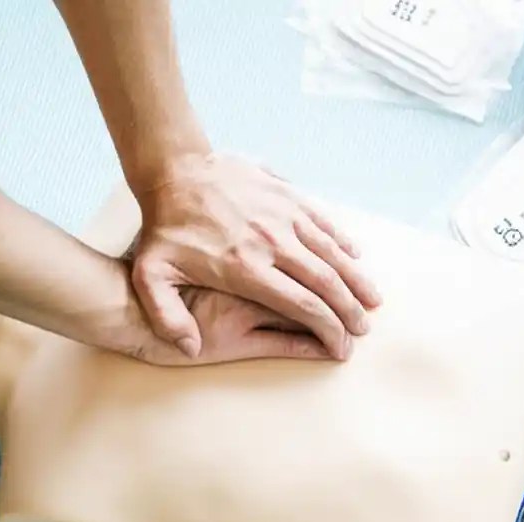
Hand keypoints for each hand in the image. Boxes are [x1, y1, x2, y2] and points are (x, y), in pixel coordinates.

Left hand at [128, 153, 381, 359]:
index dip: (327, 330)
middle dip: (349, 311)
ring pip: (332, 252)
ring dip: (355, 279)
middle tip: (362, 331)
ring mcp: (283, 215)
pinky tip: (355, 257)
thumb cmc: (164, 228)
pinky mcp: (286, 194)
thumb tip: (190, 348)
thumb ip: (167, 317)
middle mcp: (272, 242)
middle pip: (325, 282)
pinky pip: (323, 221)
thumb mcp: (151, 276)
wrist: (174, 170)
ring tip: (371, 301)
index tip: (341, 348)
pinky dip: (342, 241)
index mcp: (247, 268)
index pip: (302, 305)